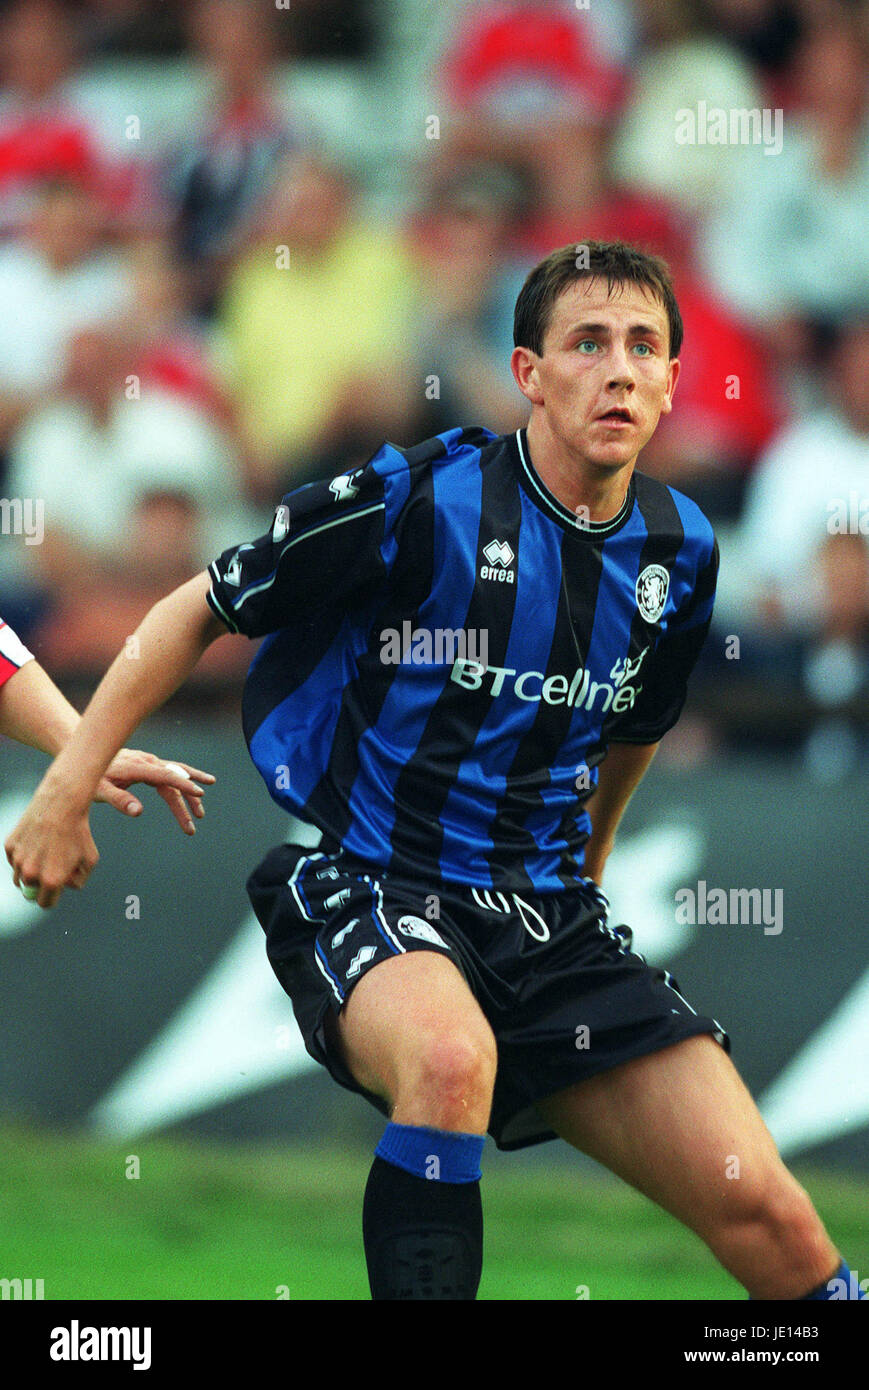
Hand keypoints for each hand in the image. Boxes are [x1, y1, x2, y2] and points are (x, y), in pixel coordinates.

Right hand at [5, 789, 99, 908]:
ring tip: (46, 850)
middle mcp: (31, 873)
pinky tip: (37, 840)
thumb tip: (64, 886)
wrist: (62, 803)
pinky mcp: (10, 845)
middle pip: (31, 890)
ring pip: (20, 875)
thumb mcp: (90, 860)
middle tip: (53, 864)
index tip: (55, 889)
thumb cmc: (79, 831)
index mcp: (51, 880)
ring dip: (31, 869)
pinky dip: (24, 854)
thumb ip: (78, 880)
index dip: (52, 897)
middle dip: (41, 881)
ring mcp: (18, 859)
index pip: (45, 903)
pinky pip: (15, 859)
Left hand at [95, 750, 215, 834]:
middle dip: (189, 799)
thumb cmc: (91, 775)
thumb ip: (119, 800)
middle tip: (198, 819)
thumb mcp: (99, 790)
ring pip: (176, 776)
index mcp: (138, 768)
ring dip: (189, 793)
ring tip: (200, 814)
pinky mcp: (149, 765)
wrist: (86, 754)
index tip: (200, 793)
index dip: (184, 785)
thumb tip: (138, 812)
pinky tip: (190, 795)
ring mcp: (150, 762)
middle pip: (175, 779)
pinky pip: (171, 774)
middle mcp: (148, 762)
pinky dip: (183, 784)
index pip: (166, 776)